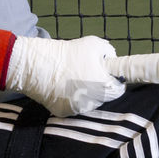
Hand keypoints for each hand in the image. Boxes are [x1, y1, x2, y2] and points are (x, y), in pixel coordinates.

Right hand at [6, 33, 124, 116]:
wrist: (39, 65)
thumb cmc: (68, 53)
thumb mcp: (95, 45)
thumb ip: (109, 53)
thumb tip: (112, 60)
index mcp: (105, 87)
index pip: (119, 90)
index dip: (114, 80)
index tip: (107, 74)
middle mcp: (94, 103)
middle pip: (103, 97)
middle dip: (99, 86)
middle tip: (86, 73)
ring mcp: (79, 109)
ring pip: (88, 102)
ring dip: (85, 93)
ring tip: (72, 78)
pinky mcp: (65, 113)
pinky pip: (72, 106)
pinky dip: (70, 98)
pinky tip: (62, 86)